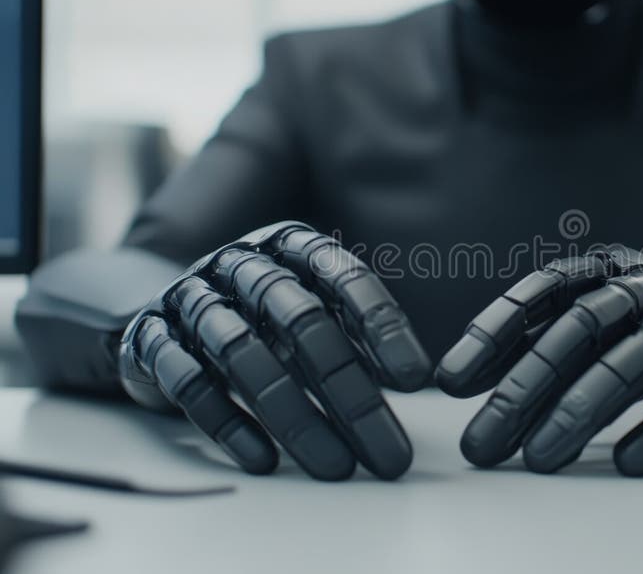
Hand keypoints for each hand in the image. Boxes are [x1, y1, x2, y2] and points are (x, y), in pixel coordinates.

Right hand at [118, 222, 432, 479]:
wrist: (159, 310)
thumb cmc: (260, 315)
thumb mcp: (308, 308)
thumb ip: (354, 333)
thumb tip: (418, 377)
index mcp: (289, 246)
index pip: (343, 278)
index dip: (381, 325)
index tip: (417, 380)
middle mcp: (241, 264)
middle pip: (300, 322)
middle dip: (350, 392)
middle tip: (389, 453)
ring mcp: (192, 298)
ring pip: (243, 354)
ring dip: (293, 416)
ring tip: (337, 468)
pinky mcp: (150, 340)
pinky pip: (187, 380)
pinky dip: (226, 423)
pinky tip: (264, 461)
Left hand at [435, 245, 642, 475]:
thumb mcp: (612, 328)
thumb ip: (550, 342)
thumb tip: (464, 382)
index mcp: (618, 270)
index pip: (547, 289)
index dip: (496, 330)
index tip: (450, 384)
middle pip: (586, 324)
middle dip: (529, 386)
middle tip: (485, 444)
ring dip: (588, 405)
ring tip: (542, 460)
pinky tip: (630, 461)